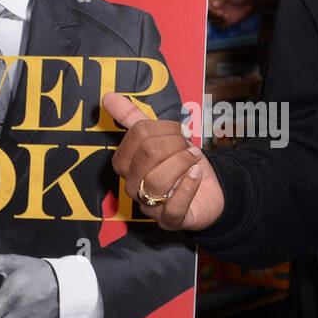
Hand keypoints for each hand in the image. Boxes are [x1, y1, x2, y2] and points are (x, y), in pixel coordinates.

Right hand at [103, 91, 225, 230]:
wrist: (209, 193)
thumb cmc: (180, 165)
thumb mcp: (161, 138)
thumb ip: (133, 119)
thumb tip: (108, 96)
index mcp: (126, 164)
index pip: (137, 136)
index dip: (162, 128)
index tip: (180, 131)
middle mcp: (133, 187)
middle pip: (147, 155)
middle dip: (174, 143)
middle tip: (190, 146)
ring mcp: (150, 207)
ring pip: (157, 181)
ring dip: (182, 162)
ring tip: (195, 159)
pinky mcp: (170, 221)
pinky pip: (173, 207)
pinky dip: (188, 186)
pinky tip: (195, 175)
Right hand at [207, 0, 254, 28]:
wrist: (250, 3)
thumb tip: (213, 4)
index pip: (206, 4)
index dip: (208, 7)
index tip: (213, 7)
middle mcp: (216, 7)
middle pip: (208, 13)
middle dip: (213, 14)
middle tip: (220, 14)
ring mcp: (220, 15)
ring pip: (212, 20)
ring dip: (218, 20)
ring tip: (226, 16)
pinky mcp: (225, 22)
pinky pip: (219, 26)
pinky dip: (222, 25)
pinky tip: (228, 20)